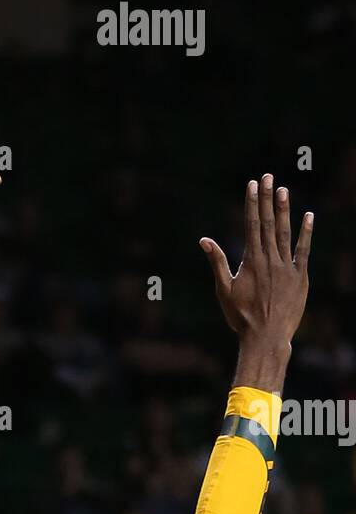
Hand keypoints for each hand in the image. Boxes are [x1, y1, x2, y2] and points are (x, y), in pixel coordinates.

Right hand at [200, 175, 312, 348]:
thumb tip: (204, 240)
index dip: (252, 203)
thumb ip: (217, 262)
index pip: (252, 225)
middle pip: (268, 223)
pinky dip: (306, 233)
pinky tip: (308, 216)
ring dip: (284, 210)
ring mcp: (287, 267)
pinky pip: (303, 251)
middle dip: (267, 199)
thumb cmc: (241, 317)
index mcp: (251, 261)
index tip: (253, 184)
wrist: (266, 337)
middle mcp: (270, 260)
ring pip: (285, 233)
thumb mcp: (224, 289)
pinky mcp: (300, 277)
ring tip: (284, 189)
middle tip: (268, 177)